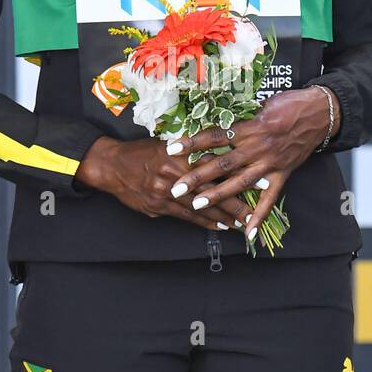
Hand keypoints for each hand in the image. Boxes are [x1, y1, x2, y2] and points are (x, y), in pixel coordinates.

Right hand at [74, 134, 252, 231]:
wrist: (111, 165)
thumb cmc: (141, 152)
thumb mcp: (166, 145)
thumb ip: (190, 153)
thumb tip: (217, 157)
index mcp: (179, 156)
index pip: (216, 167)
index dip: (239, 176)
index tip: (260, 181)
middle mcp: (174, 174)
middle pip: (212, 191)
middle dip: (236, 204)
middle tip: (256, 212)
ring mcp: (164, 192)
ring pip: (200, 207)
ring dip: (223, 217)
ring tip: (241, 224)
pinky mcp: (157, 206)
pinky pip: (185, 216)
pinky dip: (203, 222)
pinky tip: (218, 226)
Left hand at [162, 85, 338, 243]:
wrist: (320, 112)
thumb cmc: (287, 102)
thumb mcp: (259, 103)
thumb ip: (237, 116)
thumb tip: (211, 118)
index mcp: (250, 126)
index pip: (215, 136)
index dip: (192, 142)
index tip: (171, 148)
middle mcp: (258, 147)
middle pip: (222, 163)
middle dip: (197, 176)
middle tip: (176, 187)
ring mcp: (271, 163)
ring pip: (240, 183)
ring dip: (218, 196)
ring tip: (197, 205)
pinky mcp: (283, 174)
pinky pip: (270, 199)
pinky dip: (259, 216)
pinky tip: (247, 232)